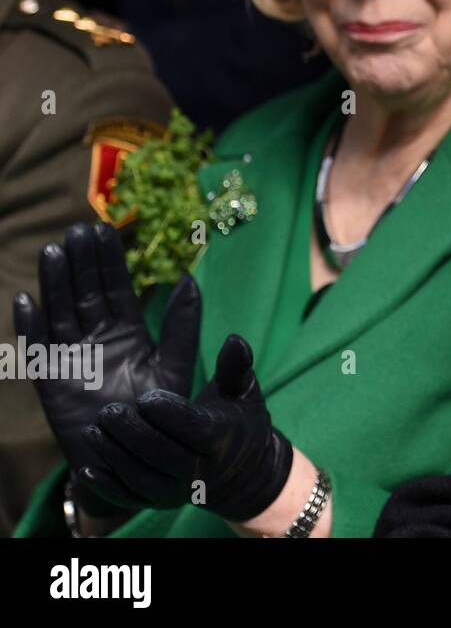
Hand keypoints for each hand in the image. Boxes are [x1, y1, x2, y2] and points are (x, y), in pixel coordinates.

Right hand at [12, 222, 200, 514]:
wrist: (139, 457)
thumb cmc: (161, 412)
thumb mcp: (176, 364)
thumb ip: (182, 325)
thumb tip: (188, 280)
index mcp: (128, 331)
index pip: (116, 288)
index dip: (109, 261)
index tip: (105, 229)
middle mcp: (97, 340)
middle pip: (85, 293)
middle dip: (81, 263)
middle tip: (77, 230)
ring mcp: (73, 359)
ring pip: (61, 314)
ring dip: (56, 284)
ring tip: (54, 252)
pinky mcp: (53, 384)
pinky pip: (39, 351)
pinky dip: (31, 328)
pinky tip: (25, 301)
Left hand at [82, 334, 293, 521]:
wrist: (239, 469)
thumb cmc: (236, 419)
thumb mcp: (242, 391)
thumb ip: (234, 367)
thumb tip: (234, 339)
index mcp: (222, 440)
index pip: (195, 430)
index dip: (170, 415)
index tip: (146, 398)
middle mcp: (201, 471)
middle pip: (163, 455)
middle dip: (134, 434)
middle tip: (109, 411)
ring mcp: (178, 491)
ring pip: (142, 478)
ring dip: (115, 456)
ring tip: (93, 430)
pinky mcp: (158, 503)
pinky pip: (130, 498)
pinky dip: (107, 487)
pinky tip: (86, 470)